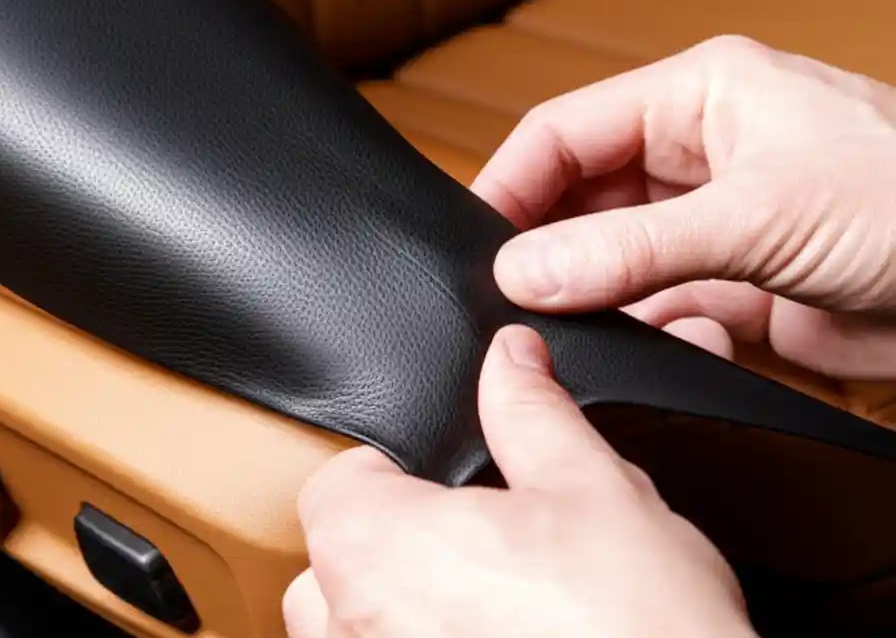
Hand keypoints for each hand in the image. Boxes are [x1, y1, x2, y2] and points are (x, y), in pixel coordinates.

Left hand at [283, 325, 754, 637]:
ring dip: (402, 614)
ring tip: (488, 611)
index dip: (396, 475)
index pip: (338, 485)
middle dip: (394, 550)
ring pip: (353, 632)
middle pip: (334, 567)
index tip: (448, 486)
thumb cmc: (639, 627)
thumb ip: (533, 415)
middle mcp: (351, 626)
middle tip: (478, 553)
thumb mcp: (596, 492)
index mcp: (374, 545)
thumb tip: (511, 361)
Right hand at [471, 36, 895, 378]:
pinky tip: (678, 337)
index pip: (566, 132)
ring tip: (584, 327)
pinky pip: (657, 306)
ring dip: (599, 296)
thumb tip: (527, 271)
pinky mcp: (735, 285)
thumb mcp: (756, 216)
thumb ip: (631, 251)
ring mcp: (714, 222)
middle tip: (516, 300)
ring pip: (613, 258)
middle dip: (549, 248)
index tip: (475, 245)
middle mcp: (699, 154)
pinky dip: (651, 330)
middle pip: (581, 198)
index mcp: (698, 97)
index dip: (511, 184)